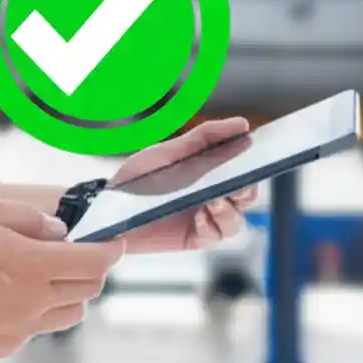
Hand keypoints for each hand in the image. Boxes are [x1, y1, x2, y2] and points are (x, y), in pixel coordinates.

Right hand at [0, 200, 123, 357]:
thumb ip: (28, 219)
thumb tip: (58, 231)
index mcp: (32, 266)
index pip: (95, 263)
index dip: (112, 250)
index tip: (115, 243)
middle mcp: (32, 303)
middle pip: (88, 291)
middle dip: (92, 270)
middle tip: (77, 254)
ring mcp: (17, 330)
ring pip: (68, 316)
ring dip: (68, 295)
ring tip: (44, 277)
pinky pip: (34, 331)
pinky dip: (36, 314)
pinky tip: (9, 297)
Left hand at [111, 118, 259, 253]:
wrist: (107, 209)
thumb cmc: (137, 178)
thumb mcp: (169, 152)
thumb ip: (205, 137)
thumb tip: (242, 124)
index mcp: (210, 174)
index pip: (244, 173)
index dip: (255, 169)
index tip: (253, 163)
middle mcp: (211, 197)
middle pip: (246, 198)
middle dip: (245, 192)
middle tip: (235, 187)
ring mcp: (204, 219)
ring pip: (235, 221)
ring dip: (228, 212)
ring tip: (211, 203)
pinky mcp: (193, 238)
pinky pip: (214, 237)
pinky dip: (212, 227)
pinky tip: (200, 218)